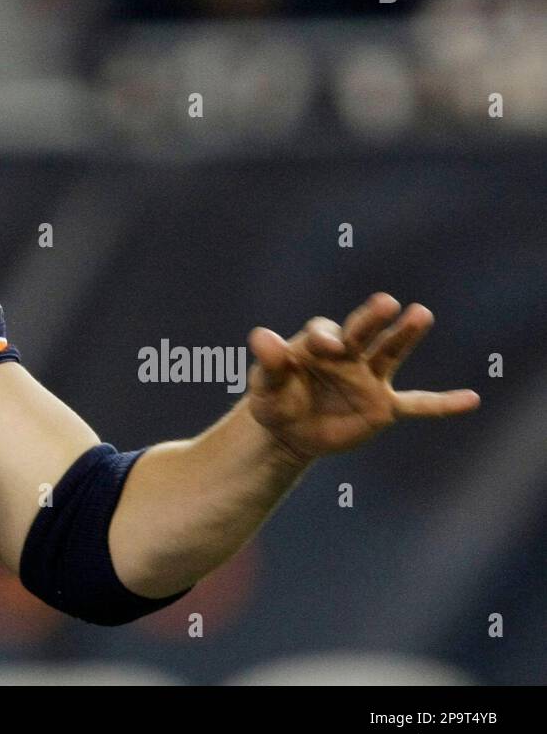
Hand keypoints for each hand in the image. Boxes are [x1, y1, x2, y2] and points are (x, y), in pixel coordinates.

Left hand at [244, 293, 478, 466]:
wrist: (288, 430)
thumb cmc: (274, 400)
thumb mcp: (265, 386)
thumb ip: (269, 363)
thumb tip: (261, 336)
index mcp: (315, 344)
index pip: (324, 334)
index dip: (325, 339)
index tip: (326, 347)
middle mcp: (347, 355)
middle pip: (361, 331)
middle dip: (371, 317)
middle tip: (385, 303)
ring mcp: (368, 379)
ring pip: (390, 353)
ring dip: (405, 335)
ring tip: (421, 314)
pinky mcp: (382, 406)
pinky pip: (416, 404)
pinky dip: (442, 404)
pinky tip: (471, 399)